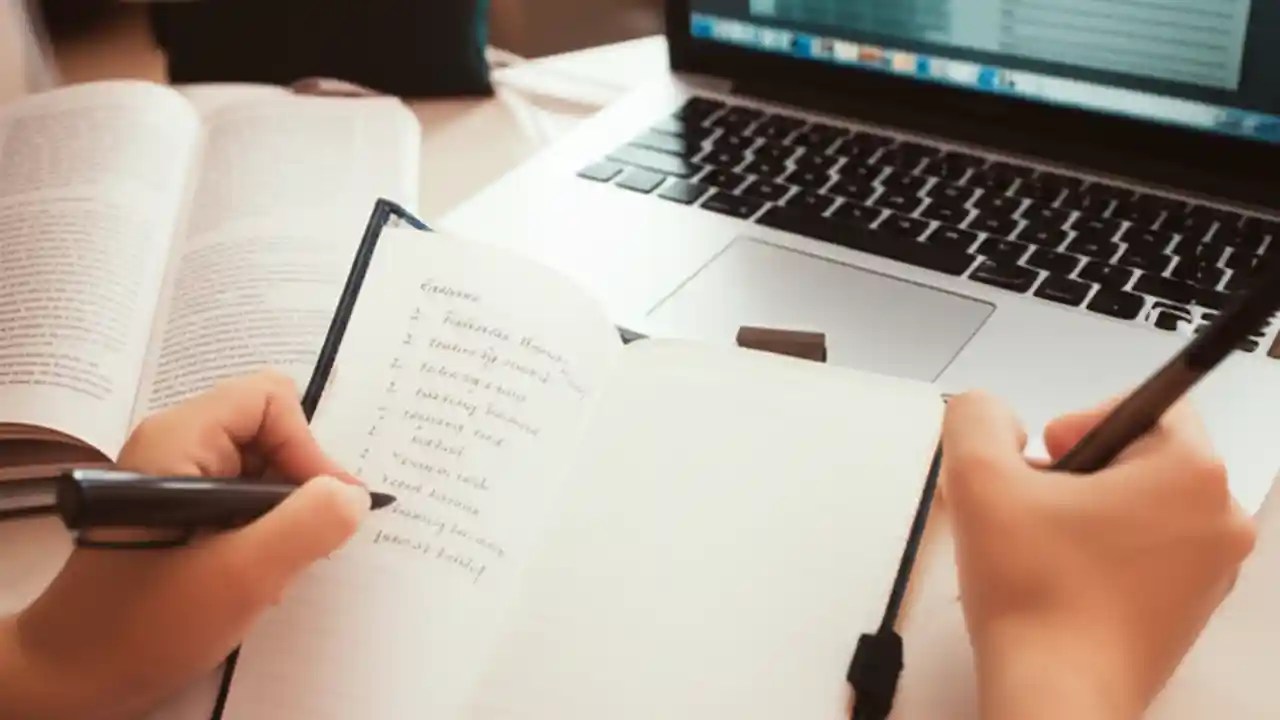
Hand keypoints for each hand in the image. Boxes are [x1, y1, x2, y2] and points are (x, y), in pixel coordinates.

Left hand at [0, 372, 369, 719]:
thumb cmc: (148, 624)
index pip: (269, 400)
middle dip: (299, 484)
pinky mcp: (175, 510)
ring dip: (283, 514)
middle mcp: (174, 445)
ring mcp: (172, 478)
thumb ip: (309, 525)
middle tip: (304, 543)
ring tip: (272, 566)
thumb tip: (352, 495)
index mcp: (179, 440)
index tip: (326, 508)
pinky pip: (240, 497)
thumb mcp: (243, 577)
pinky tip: (253, 574)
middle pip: (268, 430)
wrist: (72, 677)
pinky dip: (262, 531)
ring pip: (259, 467)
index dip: (308, 447)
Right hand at [943, 392, 1256, 719]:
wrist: (1055, 693)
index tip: (1046, 459)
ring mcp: (1209, 571)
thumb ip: (977, 416)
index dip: (1080, 421)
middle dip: (1078, 470)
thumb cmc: (1038, 599)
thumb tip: (990, 414)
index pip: (1149, 402)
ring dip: (1085, 511)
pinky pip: (1144, 553)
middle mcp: (1217, 521)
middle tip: (1033, 504)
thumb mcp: (979, 477)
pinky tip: (1057, 576)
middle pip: (1142, 456)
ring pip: (1140, 506)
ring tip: (1039, 544)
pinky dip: (1100, 553)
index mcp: (1192, 475)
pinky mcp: (1187, 609)